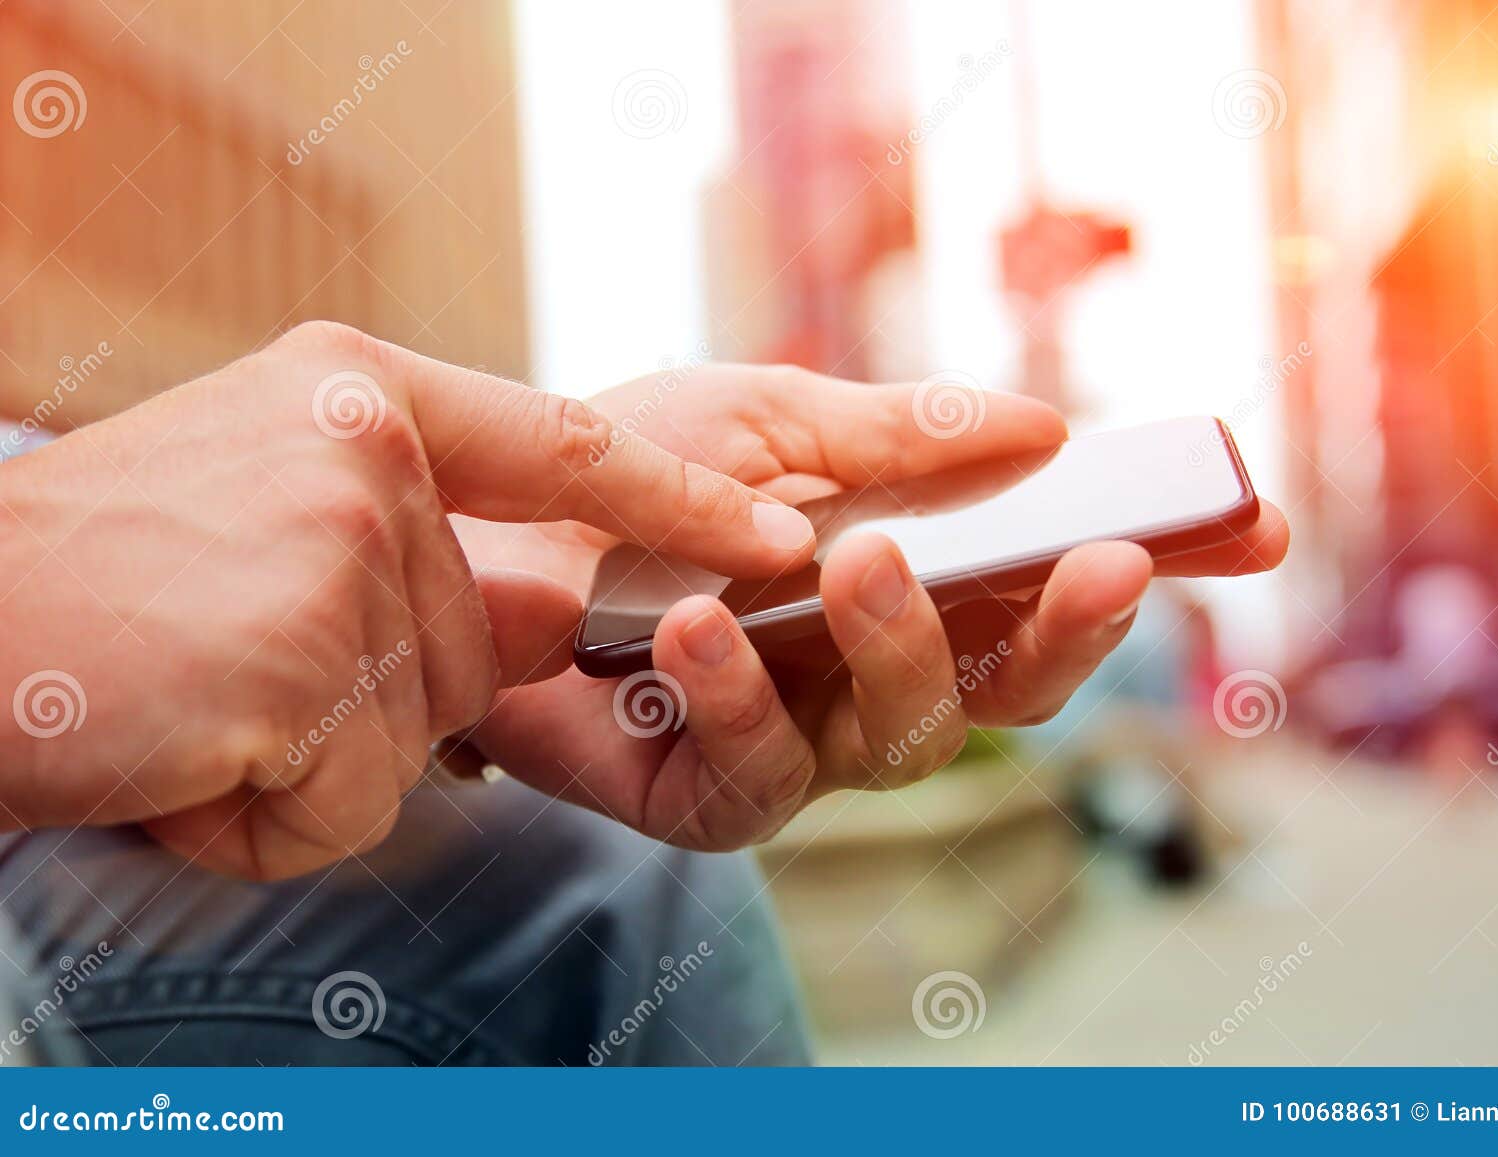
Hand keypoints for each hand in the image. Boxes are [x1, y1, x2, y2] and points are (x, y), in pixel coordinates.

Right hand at [0, 323, 820, 878]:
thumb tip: (544, 617)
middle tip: (223, 671)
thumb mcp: (266, 507)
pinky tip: (179, 759)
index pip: (565, 447)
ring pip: (410, 735)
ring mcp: (341, 549)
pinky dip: (264, 822)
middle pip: (471, 644)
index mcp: (360, 393)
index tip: (780, 535)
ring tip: (188, 710)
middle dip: (366, 703)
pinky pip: (349, 800)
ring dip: (306, 764)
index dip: (679, 502)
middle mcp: (365, 452)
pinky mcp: (303, 661)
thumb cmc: (91, 582)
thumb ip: (413, 546)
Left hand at [455, 365, 1289, 848]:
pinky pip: (760, 773)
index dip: (1160, 563)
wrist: (475, 530)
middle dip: (1071, 631)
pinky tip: (701, 628)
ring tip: (861, 561)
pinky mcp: (711, 798)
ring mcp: (803, 745)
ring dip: (901, 646)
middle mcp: (874, 676)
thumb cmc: (627, 472)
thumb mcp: (767, 417)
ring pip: (909, 740)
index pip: (1054, 589)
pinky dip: (738, 696)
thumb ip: (899, 433)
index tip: (1253, 525)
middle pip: (1015, 688)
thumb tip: (1048, 424)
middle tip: (1105, 558)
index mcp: (911, 583)